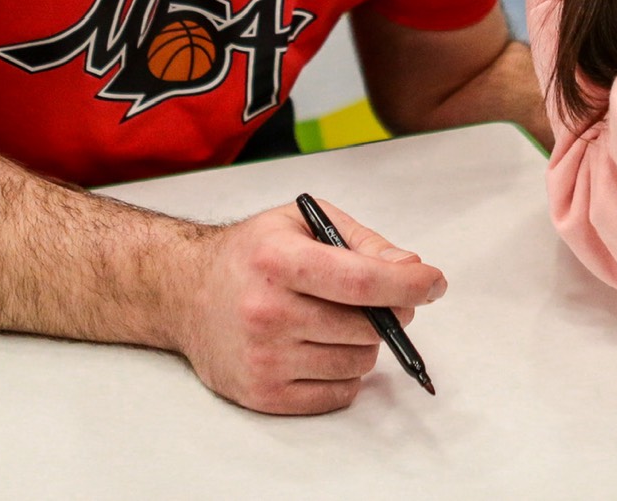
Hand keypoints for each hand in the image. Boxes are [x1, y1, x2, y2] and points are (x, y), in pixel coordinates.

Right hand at [172, 198, 444, 414]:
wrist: (183, 292)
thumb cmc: (250, 254)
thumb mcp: (301, 222)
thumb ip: (362, 241)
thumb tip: (410, 268)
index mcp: (277, 260)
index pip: (361, 280)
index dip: (408, 283)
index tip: (433, 282)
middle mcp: (267, 311)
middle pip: (366, 326)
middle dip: (387, 312)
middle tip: (378, 299)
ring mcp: (264, 358)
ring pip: (358, 362)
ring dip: (363, 343)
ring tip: (337, 320)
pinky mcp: (263, 393)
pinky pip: (339, 394)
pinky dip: (345, 374)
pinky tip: (323, 348)